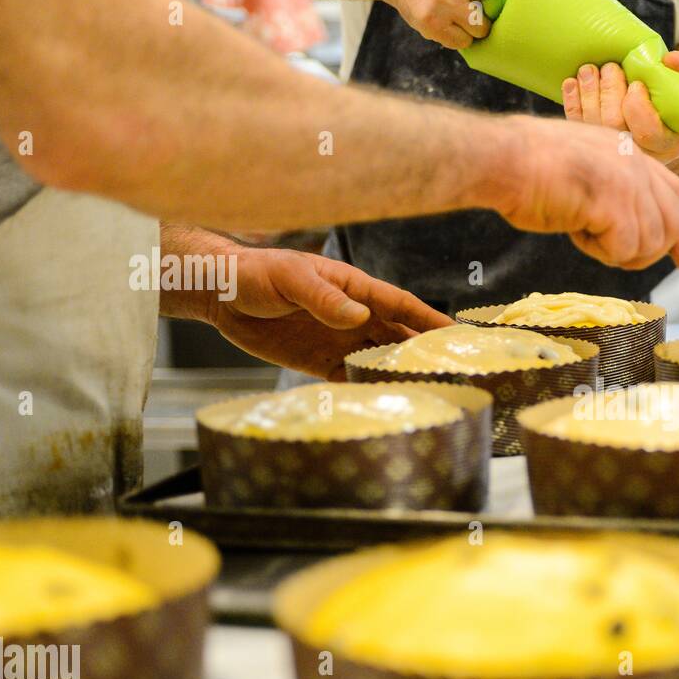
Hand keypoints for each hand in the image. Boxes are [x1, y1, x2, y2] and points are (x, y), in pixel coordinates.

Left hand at [207, 247, 452, 380]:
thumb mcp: (290, 278)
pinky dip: (365, 390)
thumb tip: (358, 318)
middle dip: (423, 353)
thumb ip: (324, 298)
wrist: (221, 293)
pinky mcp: (318, 362)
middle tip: (452, 372)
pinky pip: (349, 378)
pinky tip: (379, 405)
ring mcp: (338, 340)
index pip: (401, 305)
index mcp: (354, 289)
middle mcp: (353, 316)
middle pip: (398, 336)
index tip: (458, 333)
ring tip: (424, 395)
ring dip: (397, 375)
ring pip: (377, 359)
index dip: (429, 319)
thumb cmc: (257, 273)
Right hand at [381, 0, 518, 49]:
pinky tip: (447, 24)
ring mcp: (444, 3)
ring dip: (474, 26)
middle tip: (474, 4)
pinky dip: (459, 38)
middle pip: (495, 7)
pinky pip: (462, 42)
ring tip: (458, 14)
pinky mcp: (433, 24)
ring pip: (480, 29)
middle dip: (487, 10)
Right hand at [493, 114, 678, 270]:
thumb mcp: (584, 169)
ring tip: (583, 230)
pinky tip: (577, 231)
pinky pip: (624, 251)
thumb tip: (629, 225)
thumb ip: (613, 188)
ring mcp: (629, 182)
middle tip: (622, 257)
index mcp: (630, 151)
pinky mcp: (615, 205)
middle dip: (652, 252)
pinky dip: (598, 251)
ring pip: (650, 243)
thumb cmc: (528, 167)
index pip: (674, 193)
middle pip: (672, 224)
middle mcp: (636, 163)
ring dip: (616, 251)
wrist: (503, 159)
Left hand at [560, 52, 678, 164]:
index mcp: (666, 143)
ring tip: (589, 69)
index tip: (637, 84)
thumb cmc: (677, 100)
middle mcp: (639, 152)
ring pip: (594, 124)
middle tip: (611, 67)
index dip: (637, 107)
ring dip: (588, 93)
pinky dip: (572, 102)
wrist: (663, 120)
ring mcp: (613, 149)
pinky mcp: (594, 141)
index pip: (647, 132)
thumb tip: (671, 59)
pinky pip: (578, 125)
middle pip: (615, 125)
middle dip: (609, 92)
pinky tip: (572, 82)